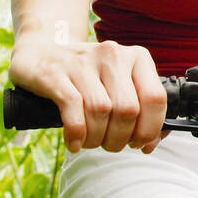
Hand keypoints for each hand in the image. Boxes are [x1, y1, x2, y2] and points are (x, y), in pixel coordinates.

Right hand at [8, 34, 167, 153]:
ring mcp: (83, 62)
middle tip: (111, 144)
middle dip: (121, 137)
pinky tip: (75, 142)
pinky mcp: (55, 73)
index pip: (155, 98)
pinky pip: (73, 109)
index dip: (150, 129)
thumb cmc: (88, 76)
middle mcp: (113, 55)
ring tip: (92, 142)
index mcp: (137, 57)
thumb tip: (150, 144)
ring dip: (97, 138)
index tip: (139, 143)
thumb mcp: (118, 85)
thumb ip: (140, 110)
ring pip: (101, 111)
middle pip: (127, 109)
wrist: (41, 54)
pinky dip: (77, 133)